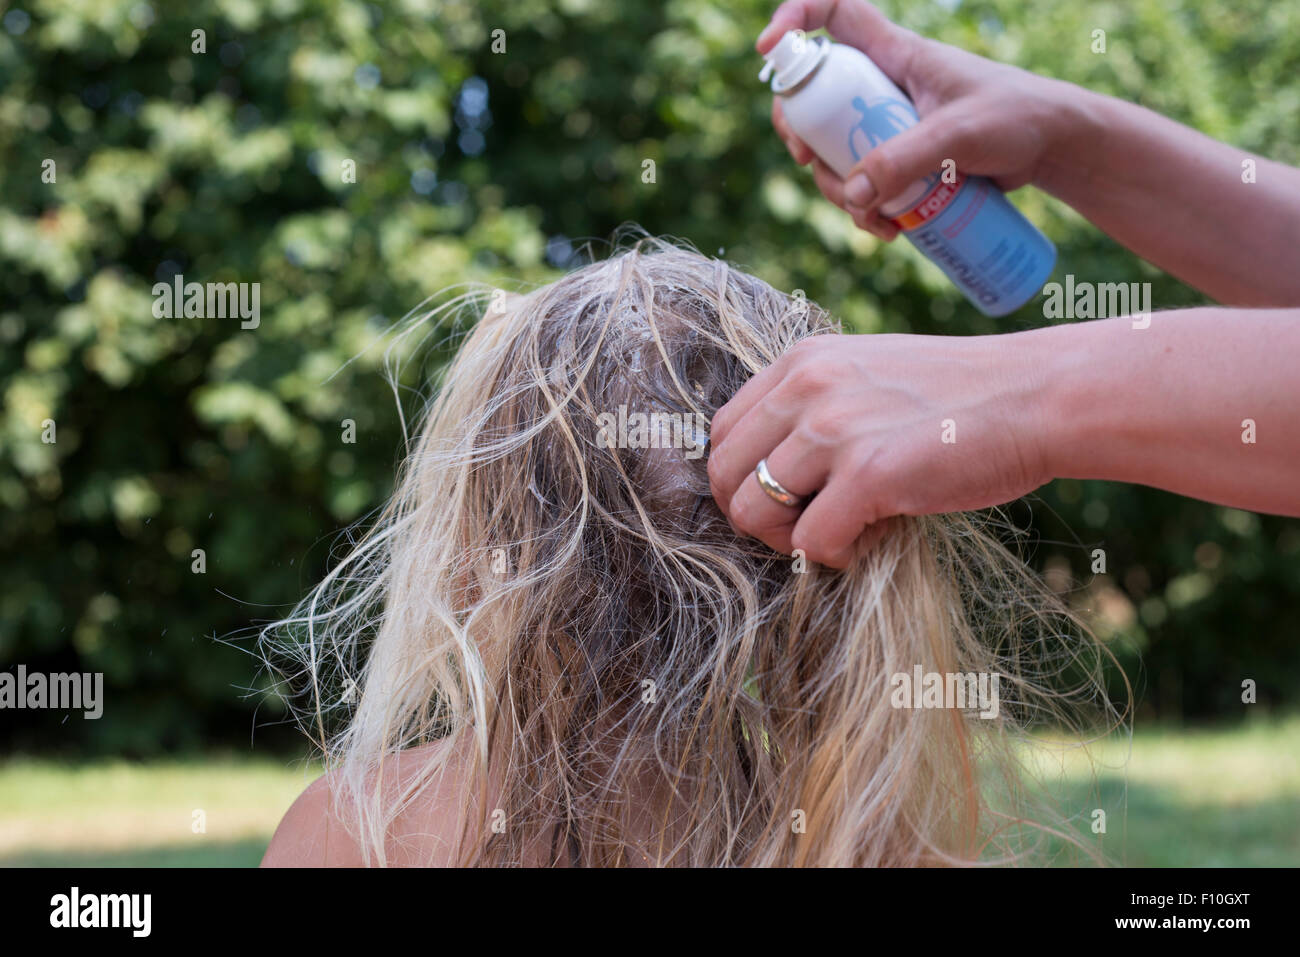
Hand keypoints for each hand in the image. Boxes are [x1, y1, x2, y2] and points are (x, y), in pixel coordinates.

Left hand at [707, 332, 1052, 567]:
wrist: (1038, 396)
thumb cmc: (961, 396)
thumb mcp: (869, 374)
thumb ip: (816, 406)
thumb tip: (771, 466)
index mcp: (801, 362)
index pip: (722, 432)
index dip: (740, 478)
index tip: (781, 498)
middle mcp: (806, 388)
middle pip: (724, 475)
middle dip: (754, 516)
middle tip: (801, 528)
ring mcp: (833, 429)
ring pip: (754, 511)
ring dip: (787, 540)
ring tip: (837, 533)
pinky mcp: (867, 474)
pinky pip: (809, 542)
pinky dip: (832, 556)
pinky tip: (871, 538)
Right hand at [759, 0, 1079, 240]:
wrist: (1052, 148)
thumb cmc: (1016, 118)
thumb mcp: (959, 134)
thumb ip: (905, 160)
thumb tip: (854, 195)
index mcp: (894, 53)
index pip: (833, 14)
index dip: (794, 20)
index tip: (769, 50)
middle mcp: (881, 85)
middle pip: (815, 98)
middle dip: (800, 133)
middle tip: (808, 164)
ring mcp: (887, 124)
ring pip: (834, 152)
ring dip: (838, 190)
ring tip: (873, 221)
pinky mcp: (902, 160)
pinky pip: (864, 184)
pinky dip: (865, 211)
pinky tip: (888, 232)